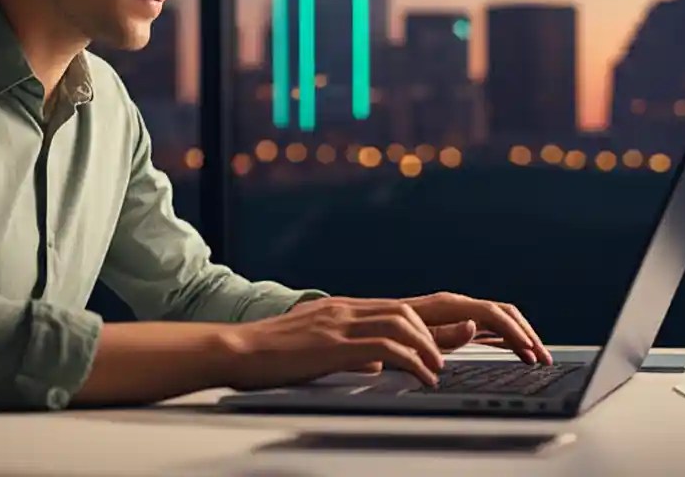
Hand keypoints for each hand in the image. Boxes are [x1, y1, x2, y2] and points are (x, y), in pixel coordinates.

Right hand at [221, 297, 443, 389]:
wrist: (238, 350)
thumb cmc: (269, 353)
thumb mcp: (314, 345)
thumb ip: (346, 349)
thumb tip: (374, 365)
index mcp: (341, 308)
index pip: (394, 307)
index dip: (426, 319)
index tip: (447, 334)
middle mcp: (344, 309)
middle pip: (404, 311)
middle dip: (432, 332)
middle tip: (442, 358)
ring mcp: (339, 324)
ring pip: (401, 324)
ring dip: (426, 348)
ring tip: (434, 370)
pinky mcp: (334, 345)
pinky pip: (386, 348)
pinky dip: (411, 362)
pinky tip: (419, 376)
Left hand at [401, 292, 551, 364]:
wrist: (371, 326)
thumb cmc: (388, 333)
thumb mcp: (412, 336)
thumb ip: (443, 334)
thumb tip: (473, 326)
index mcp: (449, 305)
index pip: (492, 313)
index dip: (514, 331)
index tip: (531, 351)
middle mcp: (457, 305)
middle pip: (503, 313)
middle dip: (526, 333)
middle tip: (544, 358)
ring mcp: (458, 313)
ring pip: (500, 320)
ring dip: (521, 337)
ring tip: (538, 358)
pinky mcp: (456, 323)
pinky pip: (489, 328)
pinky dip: (507, 338)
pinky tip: (517, 351)